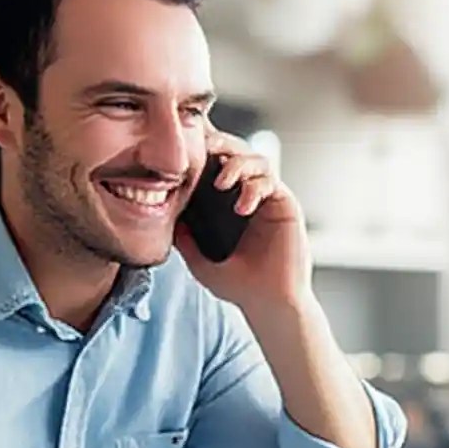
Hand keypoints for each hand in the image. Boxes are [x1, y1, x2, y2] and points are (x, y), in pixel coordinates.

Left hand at [175, 126, 312, 313]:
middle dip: (222, 144)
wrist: (268, 303)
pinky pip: (271, 182)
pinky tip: (242, 207)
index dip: (205, 152)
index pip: (218, 166)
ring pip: (257, 160)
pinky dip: (255, 188)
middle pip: (239, 153)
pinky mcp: (286, 206)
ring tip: (222, 182)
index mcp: (229, 204)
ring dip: (238, 164)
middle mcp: (251, 196)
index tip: (187, 148)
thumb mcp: (199, 261)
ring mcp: (269, 200)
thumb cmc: (239, 286)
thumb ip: (184, 239)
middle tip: (205, 145)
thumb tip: (163, 218)